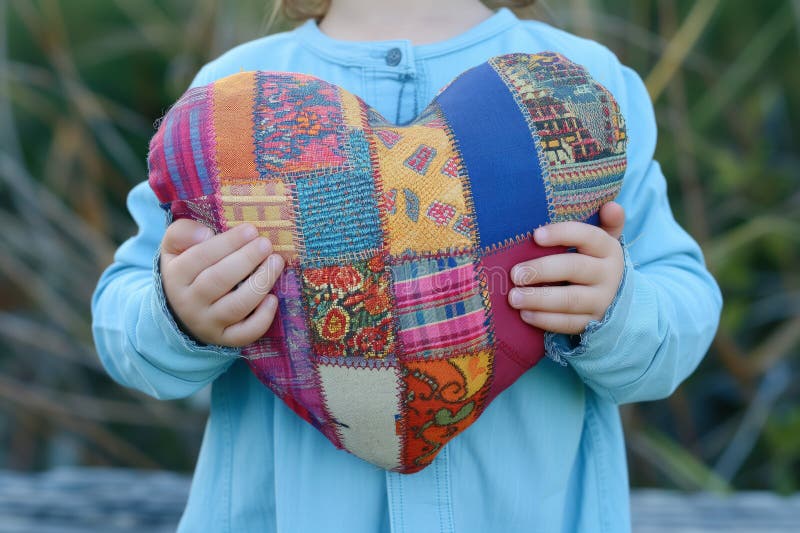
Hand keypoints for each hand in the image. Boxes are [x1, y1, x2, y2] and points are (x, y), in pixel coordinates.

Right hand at [159, 219, 284, 346]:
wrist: (180, 312)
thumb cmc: (187, 271)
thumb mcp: (175, 249)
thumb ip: (182, 233)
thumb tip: (205, 233)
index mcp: (176, 276)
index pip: (200, 257)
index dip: (228, 242)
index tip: (251, 230)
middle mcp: (189, 303)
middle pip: (219, 280)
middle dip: (246, 259)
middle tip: (266, 244)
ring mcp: (208, 324)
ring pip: (236, 307)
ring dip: (260, 283)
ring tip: (276, 262)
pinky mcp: (225, 339)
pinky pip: (245, 334)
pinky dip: (262, 318)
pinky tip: (273, 299)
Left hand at [508, 202, 625, 334]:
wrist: (620, 301)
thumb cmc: (596, 263)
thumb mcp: (604, 243)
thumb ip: (606, 223)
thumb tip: (611, 205)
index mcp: (608, 249)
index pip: (587, 236)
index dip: (562, 234)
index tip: (536, 235)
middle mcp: (608, 275)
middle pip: (575, 268)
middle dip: (543, 270)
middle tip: (515, 273)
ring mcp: (601, 301)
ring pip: (570, 300)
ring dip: (539, 299)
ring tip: (513, 297)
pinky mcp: (591, 324)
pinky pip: (568, 323)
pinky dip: (545, 320)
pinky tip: (525, 314)